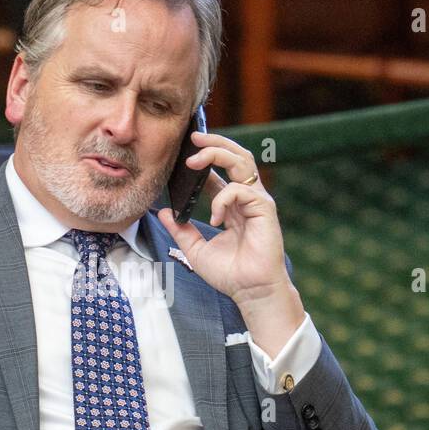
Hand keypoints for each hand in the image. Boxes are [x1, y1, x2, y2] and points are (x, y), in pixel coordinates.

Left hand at [157, 131, 290, 305]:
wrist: (250, 292)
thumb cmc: (230, 274)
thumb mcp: (195, 249)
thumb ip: (180, 229)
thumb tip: (163, 211)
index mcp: (232, 205)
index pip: (220, 171)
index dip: (203, 158)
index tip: (182, 154)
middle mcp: (247, 198)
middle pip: (235, 156)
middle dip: (214, 142)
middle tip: (192, 138)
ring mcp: (257, 201)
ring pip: (242, 161)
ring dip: (217, 153)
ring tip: (194, 159)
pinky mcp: (265, 208)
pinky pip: (241, 190)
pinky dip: (222, 199)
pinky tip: (215, 219)